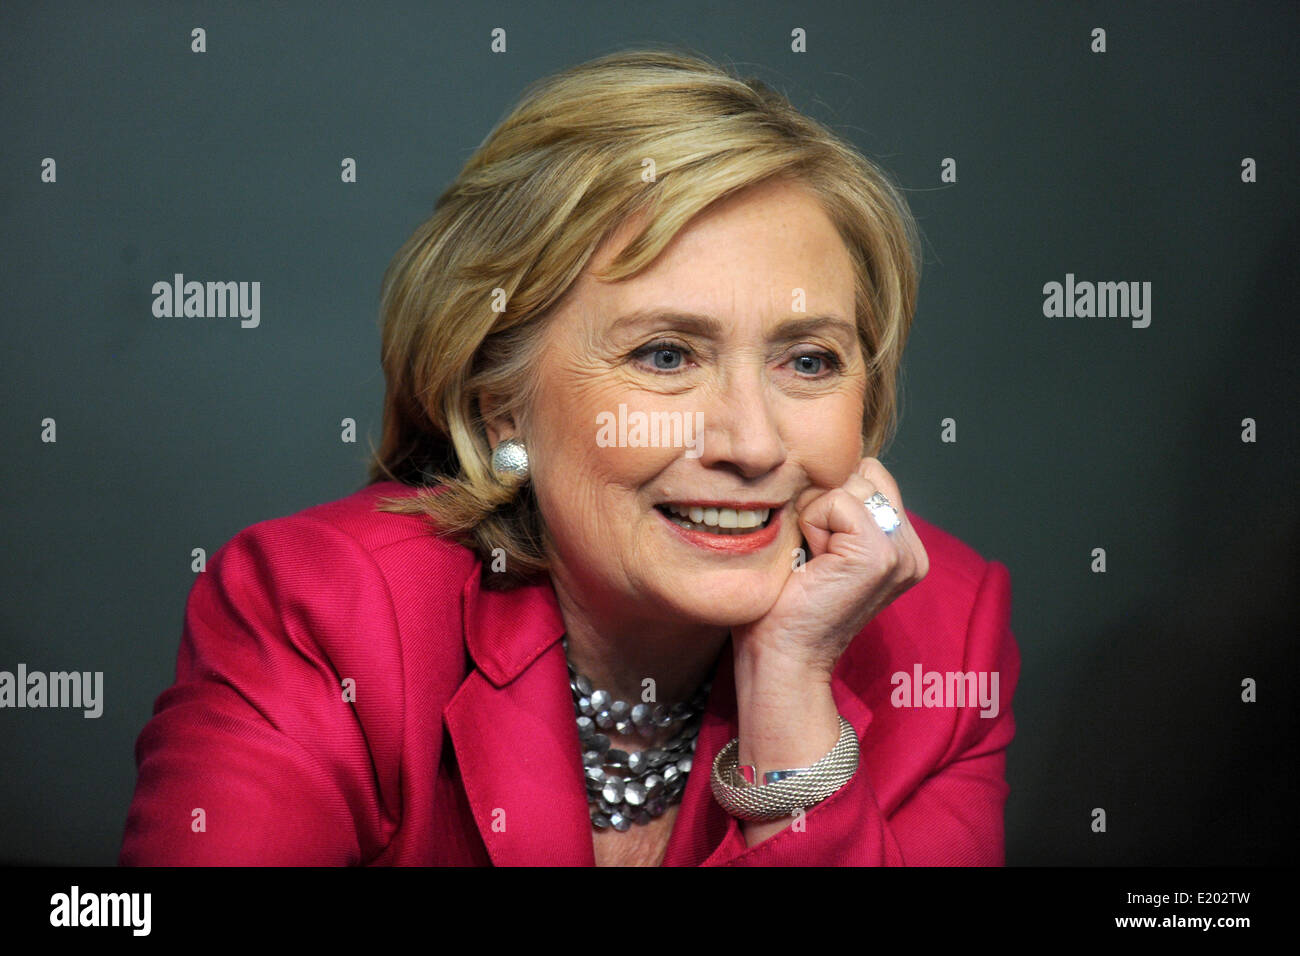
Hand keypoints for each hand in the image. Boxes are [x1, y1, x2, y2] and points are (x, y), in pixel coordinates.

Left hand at [732, 457, 929, 678]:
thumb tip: (826, 455)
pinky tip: (812, 560)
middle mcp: (912, 549)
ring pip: (851, 483)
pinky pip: (838, 500)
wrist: (781, 655)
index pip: (870, 474)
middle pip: (864, 472)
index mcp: (903, 546)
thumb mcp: (821, 541)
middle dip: (825, 501)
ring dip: (817, 513)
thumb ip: (840, 504)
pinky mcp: (880, 554)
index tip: (816, 545)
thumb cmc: (785, 602)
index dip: (829, 495)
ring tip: (813, 558)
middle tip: (812, 553)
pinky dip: (814, 522)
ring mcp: (902, 552)